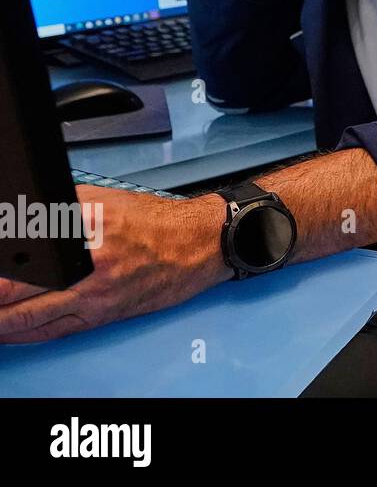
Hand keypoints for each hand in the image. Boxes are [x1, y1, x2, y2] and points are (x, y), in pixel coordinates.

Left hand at [0, 187, 228, 342]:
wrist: (200, 246)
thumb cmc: (159, 223)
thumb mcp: (105, 198)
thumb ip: (62, 206)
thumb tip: (25, 218)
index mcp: (89, 228)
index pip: (28, 249)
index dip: (5, 260)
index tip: (0, 259)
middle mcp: (91, 266)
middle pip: (17, 287)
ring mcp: (96, 295)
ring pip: (29, 316)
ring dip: (0, 318)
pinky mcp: (103, 314)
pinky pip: (54, 330)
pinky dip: (23, 334)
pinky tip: (9, 332)